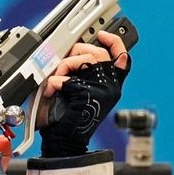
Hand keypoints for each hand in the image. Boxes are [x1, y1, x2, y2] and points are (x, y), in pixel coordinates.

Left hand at [38, 31, 130, 157]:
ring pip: (84, 60)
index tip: (102, 34)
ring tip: (56, 79)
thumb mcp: (78, 90)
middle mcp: (112, 87)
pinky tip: (52, 92)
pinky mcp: (90, 95)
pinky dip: (54, 83)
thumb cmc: (66, 117)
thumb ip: (83, 73)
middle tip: (64, 64)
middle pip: (99, 53)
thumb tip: (74, 51)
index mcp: (110, 85)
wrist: (63, 140)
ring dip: (64, 66)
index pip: (122, 57)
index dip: (114, 41)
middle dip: (76, 51)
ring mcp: (103, 91)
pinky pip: (67, 78)